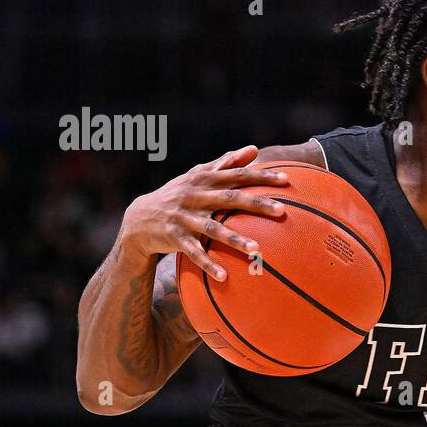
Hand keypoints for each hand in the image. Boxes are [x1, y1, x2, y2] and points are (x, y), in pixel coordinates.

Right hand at [118, 145, 291, 279]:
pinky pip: (193, 252)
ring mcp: (184, 217)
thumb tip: (254, 149)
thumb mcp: (199, 176)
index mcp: (204, 180)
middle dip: (256, 204)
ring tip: (256, 249)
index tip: (287, 181)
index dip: (261, 177)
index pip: (237, 176)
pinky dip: (208, 264)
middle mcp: (195, 196)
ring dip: (234, 239)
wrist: (139, 217)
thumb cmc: (179, 195)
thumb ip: (226, 163)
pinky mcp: (174, 237)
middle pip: (230, 199)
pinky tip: (224, 276)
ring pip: (213, 228)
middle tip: (282, 211)